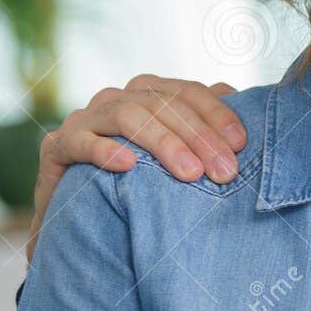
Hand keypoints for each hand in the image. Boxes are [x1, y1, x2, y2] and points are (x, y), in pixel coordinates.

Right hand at [29, 75, 243, 259]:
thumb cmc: (141, 183)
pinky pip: (80, 140)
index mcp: (151, 94)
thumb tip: (253, 118)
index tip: (241, 145)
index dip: (218, 114)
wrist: (81, 218)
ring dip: (163, 143)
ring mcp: (87, 119)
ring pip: (129, 116)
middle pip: (165, 104)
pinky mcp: (57, 146)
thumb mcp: (177, 158)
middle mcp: (120, 99)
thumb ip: (207, 134)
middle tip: (225, 171)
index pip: (190, 92)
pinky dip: (104, 150)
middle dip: (200, 136)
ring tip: (189, 173)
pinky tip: (127, 166)